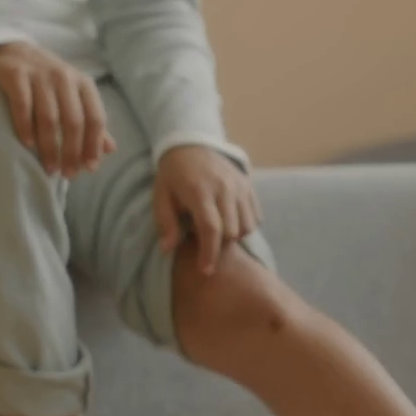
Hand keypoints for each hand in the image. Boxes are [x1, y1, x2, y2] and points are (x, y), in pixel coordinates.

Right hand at [0, 41, 115, 175]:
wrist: (11, 51)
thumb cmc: (48, 81)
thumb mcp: (74, 96)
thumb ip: (91, 122)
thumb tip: (111, 149)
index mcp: (84, 84)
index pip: (95, 118)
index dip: (94, 145)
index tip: (89, 168)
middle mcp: (64, 78)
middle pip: (74, 121)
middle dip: (72, 152)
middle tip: (68, 174)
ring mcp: (40, 75)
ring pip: (49, 117)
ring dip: (50, 147)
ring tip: (49, 167)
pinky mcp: (15, 75)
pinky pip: (22, 105)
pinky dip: (26, 127)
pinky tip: (28, 145)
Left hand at [154, 145, 261, 274]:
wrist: (191, 145)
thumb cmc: (173, 175)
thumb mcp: (160, 196)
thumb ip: (165, 222)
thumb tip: (168, 249)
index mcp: (199, 191)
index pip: (210, 228)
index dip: (209, 252)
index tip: (205, 270)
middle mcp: (224, 188)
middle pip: (231, 231)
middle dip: (219, 245)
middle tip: (203, 239)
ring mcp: (240, 187)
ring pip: (247, 227)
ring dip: (233, 237)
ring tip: (217, 230)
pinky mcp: (249, 186)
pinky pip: (255, 217)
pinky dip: (245, 226)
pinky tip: (229, 222)